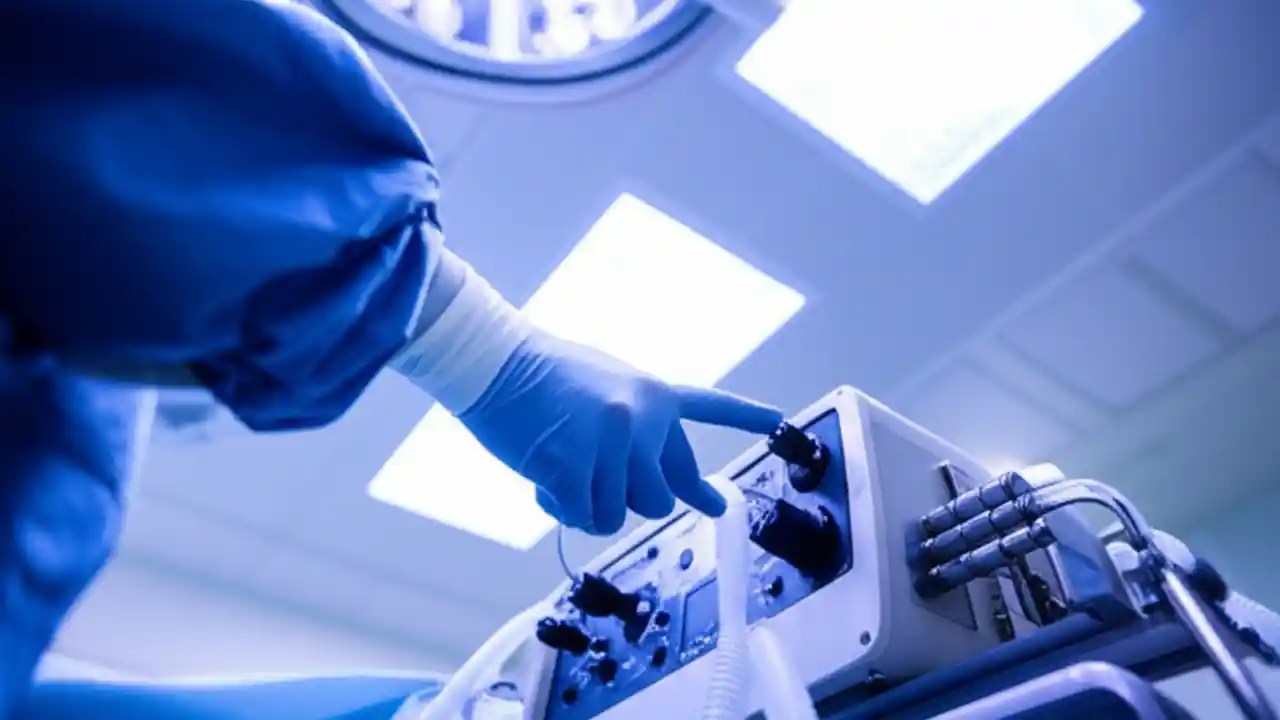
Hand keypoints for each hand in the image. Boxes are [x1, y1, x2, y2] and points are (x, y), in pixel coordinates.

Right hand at [458, 331, 781, 534]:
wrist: (492, 360)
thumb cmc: (540, 375)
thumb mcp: (606, 387)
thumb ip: (643, 430)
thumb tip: (679, 492)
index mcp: (652, 393)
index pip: (707, 405)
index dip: (743, 414)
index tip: (776, 419)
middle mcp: (641, 420)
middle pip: (658, 498)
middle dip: (626, 497)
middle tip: (591, 474)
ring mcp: (610, 445)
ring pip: (617, 515)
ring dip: (588, 505)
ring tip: (561, 467)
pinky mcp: (574, 468)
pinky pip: (584, 518)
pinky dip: (563, 509)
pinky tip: (545, 481)